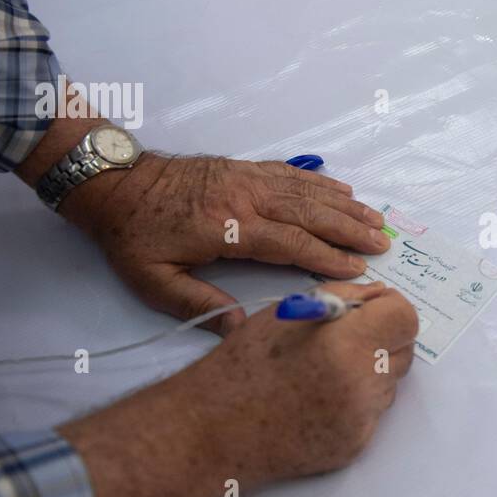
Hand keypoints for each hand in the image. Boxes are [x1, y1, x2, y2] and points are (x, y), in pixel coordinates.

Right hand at [60, 281, 418, 496]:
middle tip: (347, 336)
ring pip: (390, 382)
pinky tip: (319, 398)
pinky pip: (373, 412)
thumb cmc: (245, 363)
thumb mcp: (289, 311)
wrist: (215, 430)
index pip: (405, 317)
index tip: (371, 308)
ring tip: (324, 369)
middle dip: (383, 337)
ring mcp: (362, 420)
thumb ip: (342, 298)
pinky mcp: (356, 445)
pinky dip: (357, 400)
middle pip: (405, 350)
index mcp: (346, 344)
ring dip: (370, 369)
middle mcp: (362, 385)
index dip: (390, 307)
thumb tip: (379, 298)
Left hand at [61, 152, 391, 332]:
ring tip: (376, 220)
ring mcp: (247, 178)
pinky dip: (322, 183)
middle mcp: (245, 197)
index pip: (289, 243)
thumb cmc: (133, 237)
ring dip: (345, 206)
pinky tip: (344, 192)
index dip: (326, 257)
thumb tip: (241, 328)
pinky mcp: (245, 167)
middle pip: (309, 213)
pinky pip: (292, 174)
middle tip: (382, 244)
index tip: (356, 270)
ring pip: (307, 191)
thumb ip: (197, 305)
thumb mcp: (153, 281)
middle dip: (349, 230)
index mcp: (227, 227)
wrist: (114, 183)